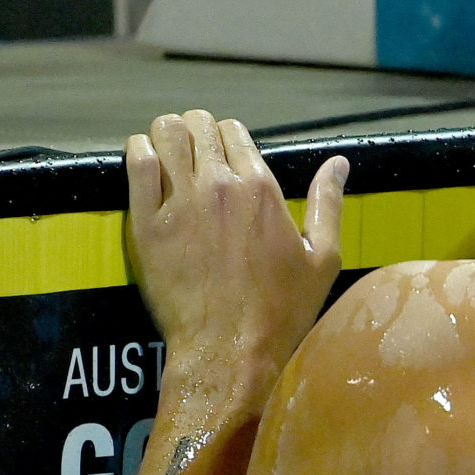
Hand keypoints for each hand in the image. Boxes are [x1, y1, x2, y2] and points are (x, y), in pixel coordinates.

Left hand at [126, 111, 347, 389]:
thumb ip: (328, 203)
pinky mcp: (147, 226)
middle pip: (197, 123)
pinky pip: (135, 163)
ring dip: (167, 136)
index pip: (234, 130)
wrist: (230, 351)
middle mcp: (219, 188)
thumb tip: (338, 163)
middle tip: (195, 155)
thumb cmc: (281, 311)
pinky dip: (139, 153)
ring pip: (164, 133)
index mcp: (262, 190)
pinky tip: (147, 167)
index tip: (223, 156)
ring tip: (169, 156)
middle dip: (196, 131)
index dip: (227, 137)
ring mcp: (180, 204)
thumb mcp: (322, 258)